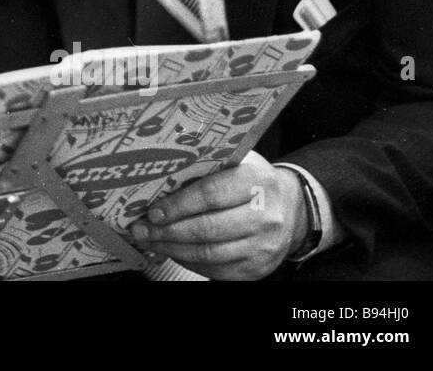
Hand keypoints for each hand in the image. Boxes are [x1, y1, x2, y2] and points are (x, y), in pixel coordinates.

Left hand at [128, 152, 307, 279]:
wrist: (291, 208)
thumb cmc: (252, 181)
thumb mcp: (236, 162)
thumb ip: (205, 167)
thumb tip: (157, 178)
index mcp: (257, 181)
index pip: (212, 194)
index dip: (178, 205)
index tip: (153, 211)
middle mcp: (266, 215)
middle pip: (208, 229)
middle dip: (168, 231)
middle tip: (141, 229)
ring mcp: (264, 245)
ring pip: (209, 254)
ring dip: (172, 249)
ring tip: (149, 240)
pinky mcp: (258, 268)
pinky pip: (217, 270)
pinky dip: (189, 262)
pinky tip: (172, 251)